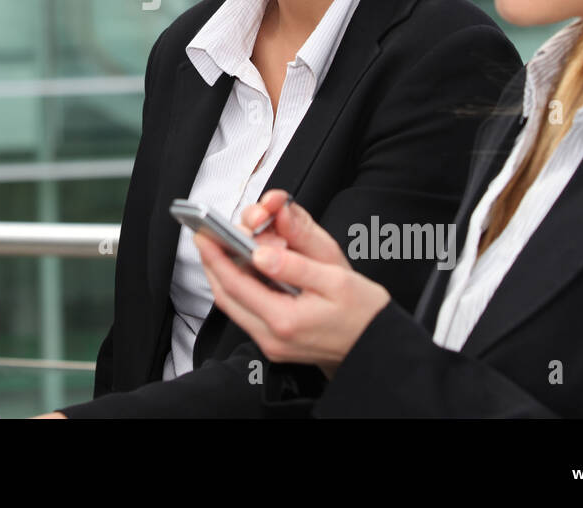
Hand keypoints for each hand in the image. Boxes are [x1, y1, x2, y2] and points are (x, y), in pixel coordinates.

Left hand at [194, 190, 390, 376]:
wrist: (378, 347)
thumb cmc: (364, 313)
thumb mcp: (335, 280)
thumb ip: (296, 266)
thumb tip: (261, 254)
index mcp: (286, 320)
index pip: (236, 284)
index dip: (217, 257)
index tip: (205, 234)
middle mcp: (273, 337)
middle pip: (227, 297)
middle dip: (213, 264)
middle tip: (206, 236)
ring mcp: (272, 343)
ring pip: (234, 305)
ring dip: (224, 275)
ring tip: (220, 248)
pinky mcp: (276, 343)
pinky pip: (247, 312)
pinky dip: (239, 288)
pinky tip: (243, 270)